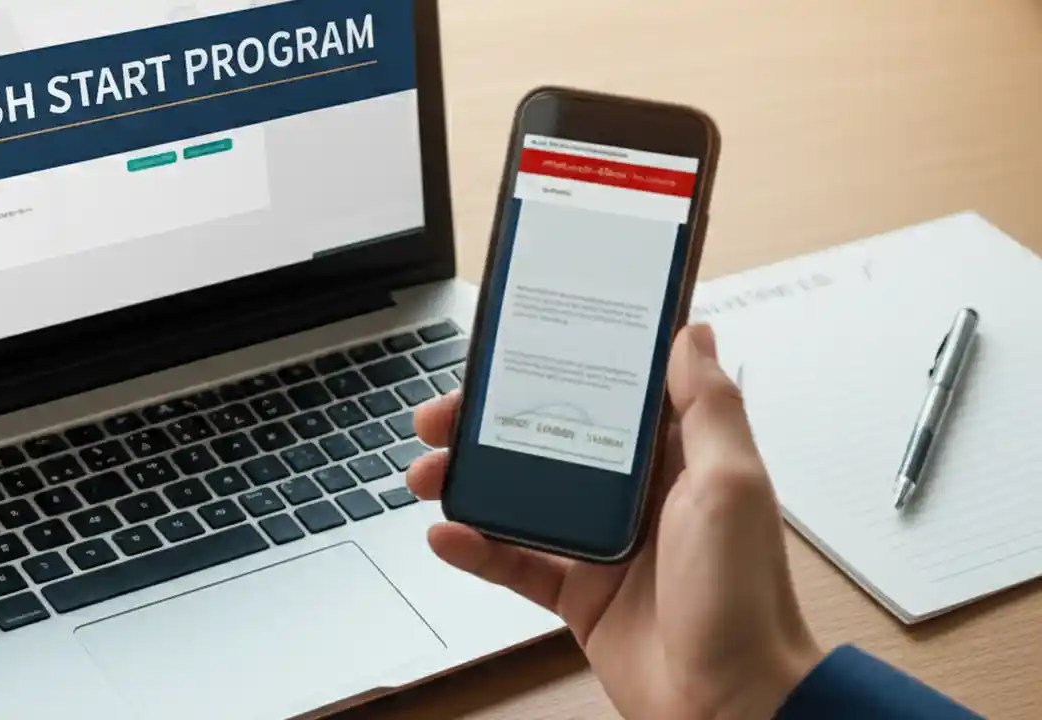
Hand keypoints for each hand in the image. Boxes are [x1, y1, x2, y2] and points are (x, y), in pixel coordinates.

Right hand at [407, 324, 823, 719]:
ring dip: (470, 482)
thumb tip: (692, 334)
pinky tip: (447, 534)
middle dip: (490, 423)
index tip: (511, 348)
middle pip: (546, 438)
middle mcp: (635, 494)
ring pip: (520, 496)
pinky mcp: (578, 592)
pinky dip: (476, 549)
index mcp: (675, 457)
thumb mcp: (732, 485)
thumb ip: (709, 407)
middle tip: (445, 413)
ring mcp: (601, 543)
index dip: (556, 367)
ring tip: (428, 473)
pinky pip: (515, 562)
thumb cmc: (748, 600)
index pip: (606, 393)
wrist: (732, 706)